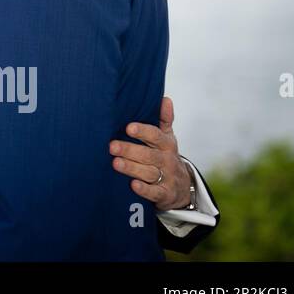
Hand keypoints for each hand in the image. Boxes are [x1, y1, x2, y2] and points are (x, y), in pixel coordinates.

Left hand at [111, 95, 192, 210]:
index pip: (156, 136)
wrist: (181, 188)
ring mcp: (166, 178)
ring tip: (115, 163)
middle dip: (130, 150)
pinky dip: (144, 190)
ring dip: (132, 168)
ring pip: (149, 173)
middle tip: (112, 146)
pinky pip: (154, 193)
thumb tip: (165, 99)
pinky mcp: (164, 195)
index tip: (129, 127)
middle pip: (149, 155)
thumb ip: (165, 120)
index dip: (143, 132)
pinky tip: (133, 185)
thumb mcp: (167, 138)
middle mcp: (167, 160)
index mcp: (167, 145)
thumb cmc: (166, 157)